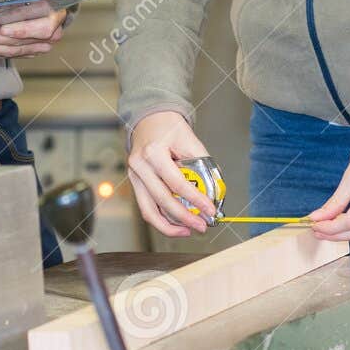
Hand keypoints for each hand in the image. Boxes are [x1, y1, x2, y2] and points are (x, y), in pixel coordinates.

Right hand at [126, 111, 213, 236]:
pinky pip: (147, 207)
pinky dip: (162, 219)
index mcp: (153, 152)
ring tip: (189, 230)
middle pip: (162, 201)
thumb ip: (203, 165)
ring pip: (149, 211)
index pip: (176, 183)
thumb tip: (214, 192)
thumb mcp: (190, 141)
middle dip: (184, 218)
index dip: (195, 200)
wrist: (149, 119)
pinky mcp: (135, 183)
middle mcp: (140, 166)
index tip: (210, 210)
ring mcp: (134, 176)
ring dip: (170, 226)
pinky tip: (176, 224)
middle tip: (202, 226)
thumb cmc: (169, 128)